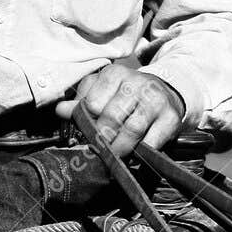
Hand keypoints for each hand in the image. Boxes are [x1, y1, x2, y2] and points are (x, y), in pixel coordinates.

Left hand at [56, 64, 184, 158]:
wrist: (165, 94)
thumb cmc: (126, 96)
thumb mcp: (103, 92)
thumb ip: (81, 102)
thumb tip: (60, 110)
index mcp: (115, 74)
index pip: (93, 103)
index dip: (87, 123)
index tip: (87, 134)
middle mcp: (137, 83)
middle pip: (111, 118)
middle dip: (102, 139)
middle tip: (98, 151)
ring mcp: (156, 100)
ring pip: (131, 130)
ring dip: (119, 149)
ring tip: (113, 157)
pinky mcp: (170, 118)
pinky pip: (152, 141)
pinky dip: (140, 152)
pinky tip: (134, 154)